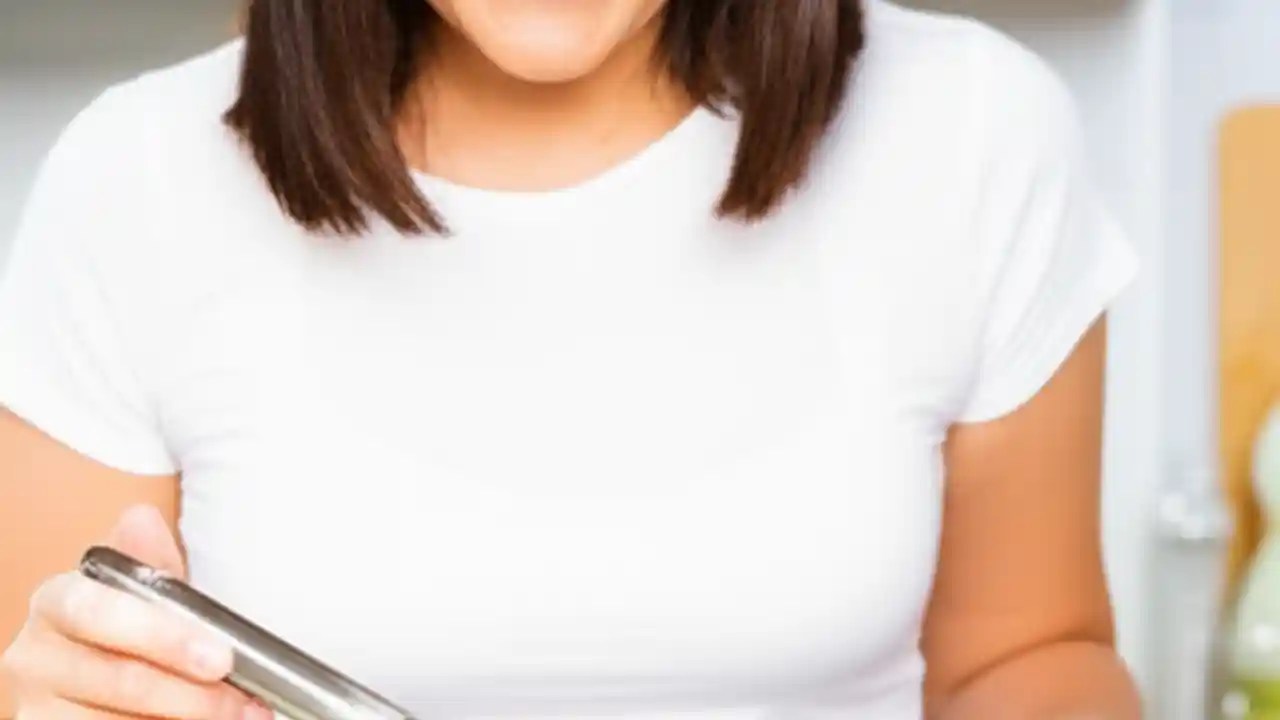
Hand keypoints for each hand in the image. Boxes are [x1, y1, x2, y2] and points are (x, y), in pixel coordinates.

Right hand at [2, 505, 270, 719]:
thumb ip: (147, 562)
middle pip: (121, 679)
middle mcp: (34, 657)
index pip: (99, 613)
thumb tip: (143, 519)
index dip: (163, 637)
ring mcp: (37, 706)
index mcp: (56, 603)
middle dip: (194, 694)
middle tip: (245, 702)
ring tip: (237, 717)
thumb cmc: (124, 631)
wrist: (97, 683)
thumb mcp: (141, 591)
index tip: (222, 658)